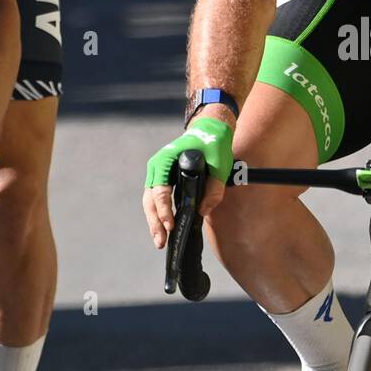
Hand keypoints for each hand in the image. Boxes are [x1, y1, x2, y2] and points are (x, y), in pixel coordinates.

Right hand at [142, 117, 233, 247]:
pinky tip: (164, 229)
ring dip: (154, 221)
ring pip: (150, 202)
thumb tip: (203, 210)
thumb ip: (214, 187)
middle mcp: (157, 167)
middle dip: (155, 222)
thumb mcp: (220, 163)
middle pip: (150, 199)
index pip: (160, 190)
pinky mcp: (164, 180)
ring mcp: (158, 173)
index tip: (171, 225)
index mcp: (166, 160)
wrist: (210, 129)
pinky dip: (159, 214)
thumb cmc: (213, 143)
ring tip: (160, 241)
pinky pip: (157, 199)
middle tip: (161, 242)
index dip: (164, 210)